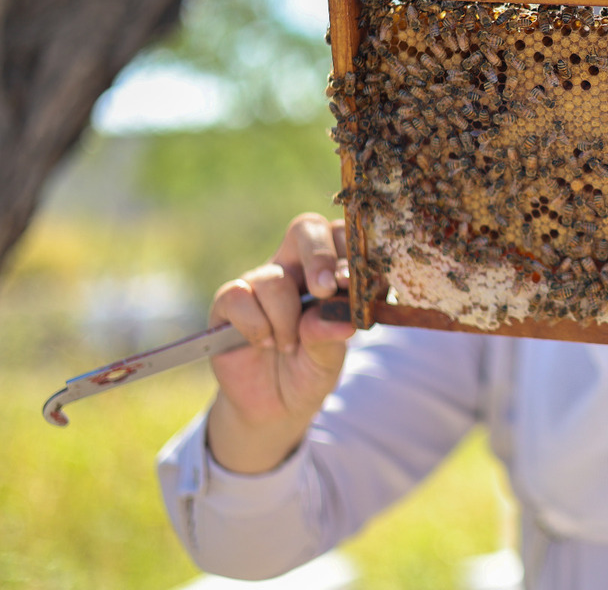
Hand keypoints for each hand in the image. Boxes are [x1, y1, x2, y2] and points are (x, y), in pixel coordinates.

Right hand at [206, 213, 356, 472]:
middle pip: (306, 229)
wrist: (275, 406)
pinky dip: (256, 326)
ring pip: (274, 277)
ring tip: (290, 347)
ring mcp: (260, 282)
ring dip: (286, 317)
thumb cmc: (311, 369)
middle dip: (319, 256)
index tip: (352, 281)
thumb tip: (341, 321)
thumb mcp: (330, 358)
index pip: (341, 236)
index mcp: (330, 272)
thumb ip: (332, 336)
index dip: (348, 251)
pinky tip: (265, 344)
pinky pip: (239, 297)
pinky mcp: (229, 302)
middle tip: (323, 290)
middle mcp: (296, 268)